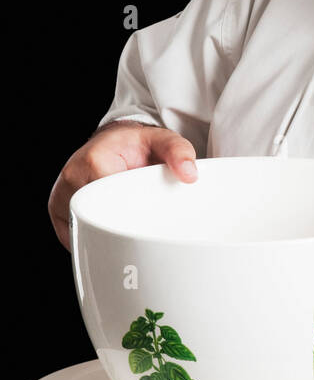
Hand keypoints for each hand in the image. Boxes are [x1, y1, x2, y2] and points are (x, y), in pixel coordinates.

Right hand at [48, 122, 198, 250]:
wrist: (112, 142)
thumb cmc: (135, 144)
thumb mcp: (161, 140)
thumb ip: (178, 152)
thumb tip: (190, 175)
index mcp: (94, 162)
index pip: (109, 204)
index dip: (130, 220)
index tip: (147, 227)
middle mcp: (72, 179)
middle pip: (95, 222)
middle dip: (119, 232)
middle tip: (142, 232)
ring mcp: (60, 198)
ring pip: (83, 233)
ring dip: (105, 237)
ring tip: (126, 228)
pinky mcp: (58, 213)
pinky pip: (75, 237)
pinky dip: (93, 239)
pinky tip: (110, 233)